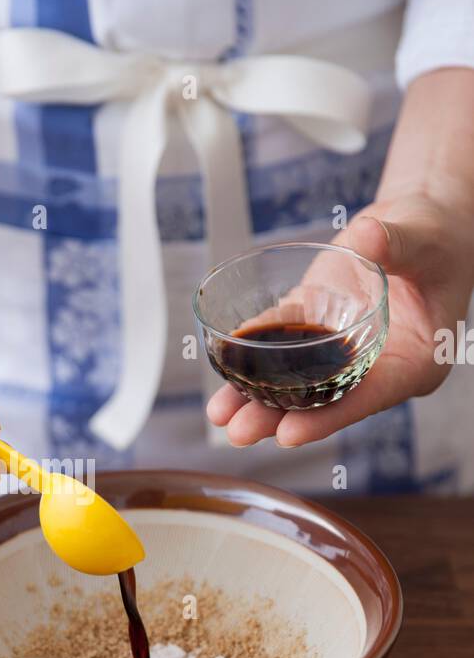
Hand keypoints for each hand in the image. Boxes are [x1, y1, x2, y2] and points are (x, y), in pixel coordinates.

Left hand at [206, 193, 473, 447]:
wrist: (419, 224)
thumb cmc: (436, 238)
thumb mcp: (424, 240)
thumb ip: (396, 244)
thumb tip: (369, 237)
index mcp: (415, 360)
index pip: (369, 396)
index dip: (328, 417)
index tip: (289, 433)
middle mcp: (376, 365)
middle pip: (325, 399)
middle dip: (280, 418)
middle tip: (238, 432)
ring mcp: (343, 349)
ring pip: (298, 380)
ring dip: (257, 398)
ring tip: (219, 415)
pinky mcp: (317, 324)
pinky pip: (282, 344)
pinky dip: (253, 356)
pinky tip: (223, 365)